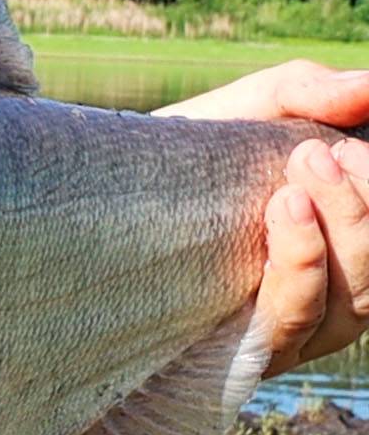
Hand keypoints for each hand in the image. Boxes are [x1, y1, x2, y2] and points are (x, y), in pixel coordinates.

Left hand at [155, 61, 368, 374]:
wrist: (93, 195)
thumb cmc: (182, 156)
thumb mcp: (244, 110)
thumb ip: (305, 92)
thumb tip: (367, 87)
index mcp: (332, 244)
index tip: (345, 148)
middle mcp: (317, 294)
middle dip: (356, 212)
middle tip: (314, 155)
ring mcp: (280, 328)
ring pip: (347, 306)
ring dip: (335, 237)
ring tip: (295, 180)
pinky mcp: (236, 346)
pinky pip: (291, 323)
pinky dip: (302, 266)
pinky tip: (286, 212)